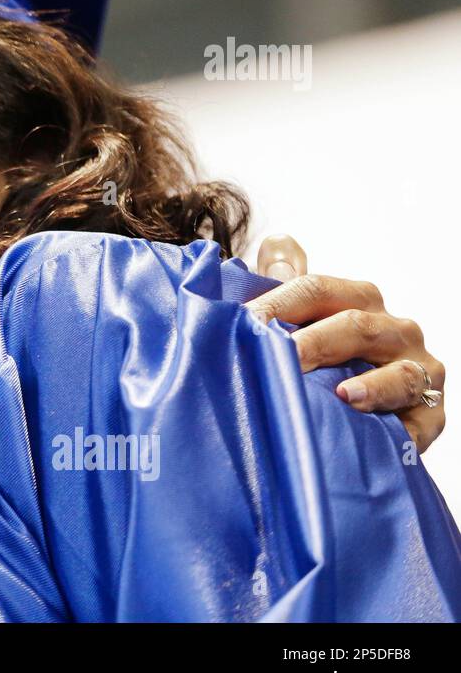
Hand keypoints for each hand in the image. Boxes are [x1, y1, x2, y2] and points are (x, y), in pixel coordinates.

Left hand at [246, 234, 445, 451]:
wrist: (363, 411)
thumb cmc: (324, 358)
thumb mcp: (304, 318)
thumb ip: (288, 283)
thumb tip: (277, 243)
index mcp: (359, 301)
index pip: (317, 290)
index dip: (278, 303)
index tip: (242, 322)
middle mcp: (394, 330)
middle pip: (355, 326)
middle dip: (314, 342)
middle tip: (276, 357)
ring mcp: (417, 370)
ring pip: (399, 373)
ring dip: (371, 385)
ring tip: (342, 394)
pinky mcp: (429, 414)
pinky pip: (421, 417)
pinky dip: (400, 424)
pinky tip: (377, 429)